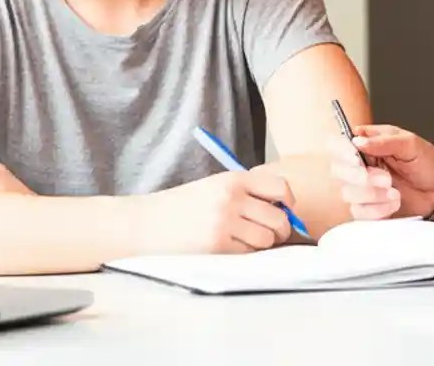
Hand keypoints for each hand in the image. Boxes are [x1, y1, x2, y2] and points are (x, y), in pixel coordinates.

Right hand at [133, 169, 294, 254]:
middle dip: (279, 230)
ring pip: (266, 240)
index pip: (280, 188)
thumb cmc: (181, 207)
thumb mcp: (213, 188)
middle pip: (278, 218)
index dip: (287, 203)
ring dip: (261, 244)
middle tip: (268, 233)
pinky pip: (249, 254)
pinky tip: (229, 248)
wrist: (146, 223)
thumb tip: (285, 212)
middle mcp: (231, 198)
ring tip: (243, 240)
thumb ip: (246, 194)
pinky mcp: (217, 246)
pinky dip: (245, 254)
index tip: (284, 210)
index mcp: (232, 179)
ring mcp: (225, 223)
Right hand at [327, 124, 433, 219]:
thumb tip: (358, 141)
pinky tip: (394, 204)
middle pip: (338, 171)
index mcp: (366, 144)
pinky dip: (377, 210)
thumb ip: (384, 141)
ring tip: (395, 192)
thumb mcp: (410, 144)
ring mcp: (363, 188)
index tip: (357, 158)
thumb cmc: (426, 162)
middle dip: (361, 177)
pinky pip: (359, 213)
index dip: (342, 152)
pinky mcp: (369, 209)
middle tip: (386, 178)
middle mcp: (360, 166)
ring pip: (348, 193)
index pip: (338, 145)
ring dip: (372, 195)